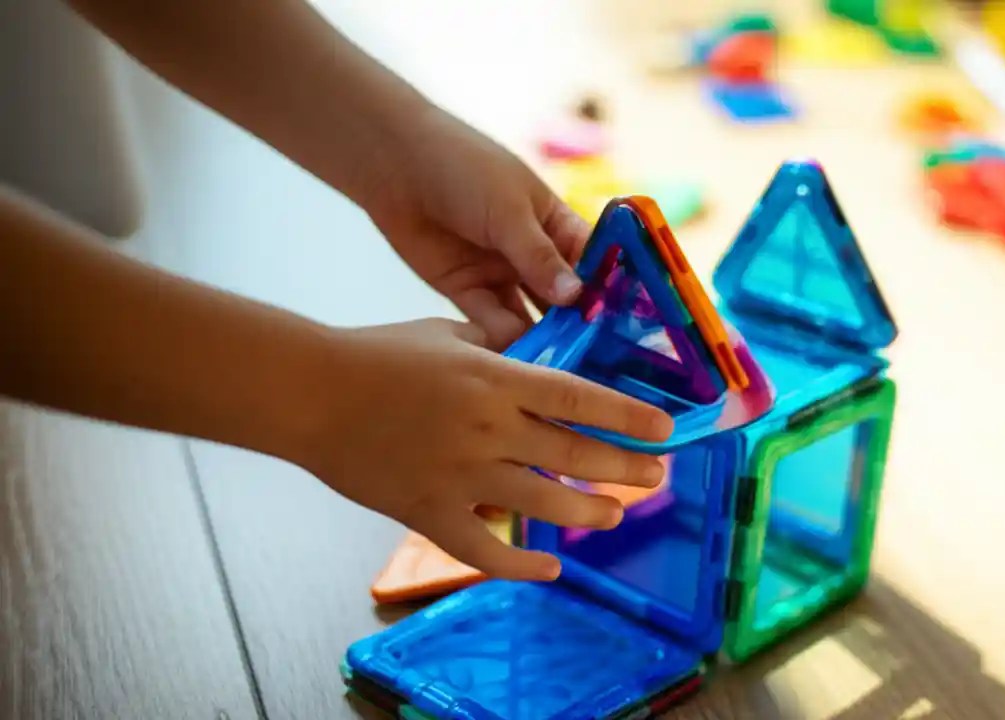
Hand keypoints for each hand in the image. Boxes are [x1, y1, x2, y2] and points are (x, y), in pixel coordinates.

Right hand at [304, 318, 673, 580]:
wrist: (311, 392)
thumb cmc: (376, 355)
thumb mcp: (447, 335)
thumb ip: (497, 350)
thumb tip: (536, 361)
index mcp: (495, 379)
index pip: (580, 399)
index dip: (628, 417)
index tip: (664, 430)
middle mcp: (488, 428)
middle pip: (574, 453)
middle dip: (625, 468)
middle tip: (656, 476)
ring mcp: (460, 473)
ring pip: (543, 503)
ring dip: (588, 512)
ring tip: (614, 515)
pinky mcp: (429, 511)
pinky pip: (485, 549)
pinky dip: (521, 565)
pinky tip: (549, 568)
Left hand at [366, 106, 591, 350]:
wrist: (395, 163)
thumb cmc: (466, 169)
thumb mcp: (509, 211)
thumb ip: (539, 257)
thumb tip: (577, 297)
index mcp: (555, 225)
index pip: (591, 263)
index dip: (606, 292)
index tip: (624, 327)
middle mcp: (533, 254)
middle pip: (563, 298)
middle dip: (576, 325)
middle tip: (593, 360)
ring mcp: (500, 274)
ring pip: (529, 315)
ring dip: (541, 338)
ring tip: (557, 367)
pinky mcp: (466, 290)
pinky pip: (491, 321)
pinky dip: (503, 339)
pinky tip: (517, 358)